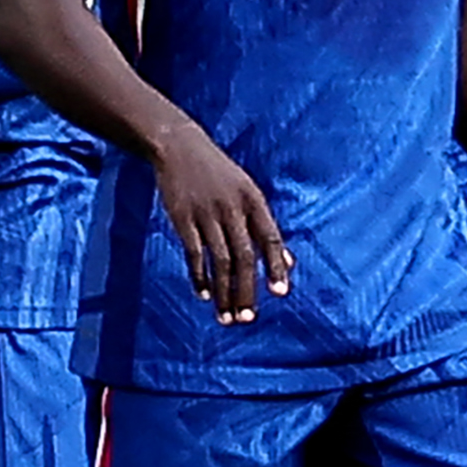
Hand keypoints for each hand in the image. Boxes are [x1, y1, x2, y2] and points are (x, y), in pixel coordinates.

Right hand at [151, 118, 291, 321]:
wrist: (179, 146)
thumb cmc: (218, 173)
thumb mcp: (247, 192)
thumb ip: (264, 228)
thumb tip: (287, 264)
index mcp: (253, 200)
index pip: (270, 239)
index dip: (275, 266)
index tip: (279, 293)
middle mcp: (232, 208)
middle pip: (244, 256)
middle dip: (247, 290)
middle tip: (248, 319)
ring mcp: (206, 214)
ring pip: (220, 261)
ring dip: (224, 292)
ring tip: (227, 318)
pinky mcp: (182, 218)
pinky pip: (194, 253)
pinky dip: (200, 276)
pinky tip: (204, 295)